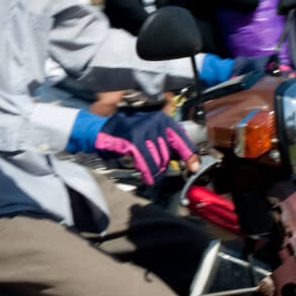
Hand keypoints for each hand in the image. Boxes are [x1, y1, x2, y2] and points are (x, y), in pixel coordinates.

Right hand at [68, 110, 197, 184]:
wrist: (101, 132)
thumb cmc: (126, 134)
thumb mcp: (149, 132)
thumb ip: (165, 143)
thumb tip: (185, 159)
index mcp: (162, 118)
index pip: (181, 138)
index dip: (189, 154)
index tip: (194, 167)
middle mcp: (155, 122)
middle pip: (168, 153)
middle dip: (163, 165)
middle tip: (156, 170)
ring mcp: (144, 131)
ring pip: (159, 160)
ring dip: (155, 171)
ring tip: (150, 173)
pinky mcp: (134, 141)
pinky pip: (147, 163)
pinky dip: (148, 173)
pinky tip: (147, 177)